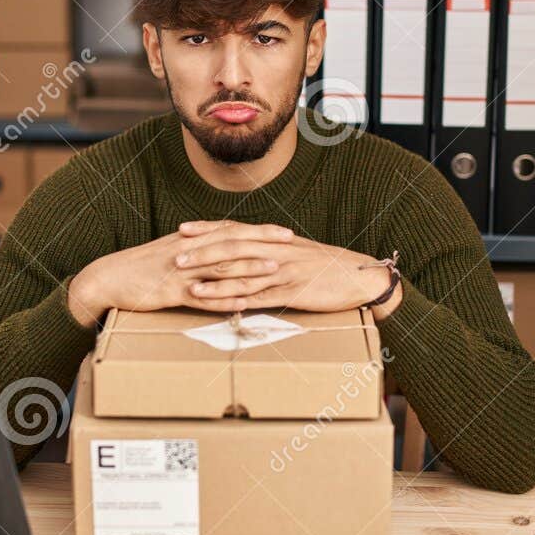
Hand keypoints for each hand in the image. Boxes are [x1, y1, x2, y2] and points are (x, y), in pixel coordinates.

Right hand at [66, 221, 294, 326]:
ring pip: (219, 267)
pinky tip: (242, 303)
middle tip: (291, 241)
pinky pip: (200, 296)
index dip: (259, 230)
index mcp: (192, 240)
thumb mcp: (172, 252)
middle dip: (262, 241)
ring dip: (248, 267)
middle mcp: (190, 251)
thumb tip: (223, 248)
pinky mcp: (170, 292)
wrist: (108, 278)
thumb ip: (199, 250)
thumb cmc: (142, 267)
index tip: (285, 231)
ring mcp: (181, 272)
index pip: (232, 231)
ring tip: (275, 268)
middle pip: (231, 243)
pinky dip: (222, 299)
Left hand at [173, 221, 400, 317]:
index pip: (235, 229)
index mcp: (275, 239)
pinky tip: (221, 305)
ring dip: (214, 280)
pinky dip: (239, 301)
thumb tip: (245, 254)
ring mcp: (283, 272)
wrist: (359, 276)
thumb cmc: (326, 266)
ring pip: (242, 274)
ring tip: (189, 284)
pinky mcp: (292, 293)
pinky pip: (261, 297)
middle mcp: (275, 251)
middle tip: (176, 257)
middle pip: (232, 248)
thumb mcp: (296, 252)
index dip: (207, 229)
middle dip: (202, 253)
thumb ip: (270, 251)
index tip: (182, 230)